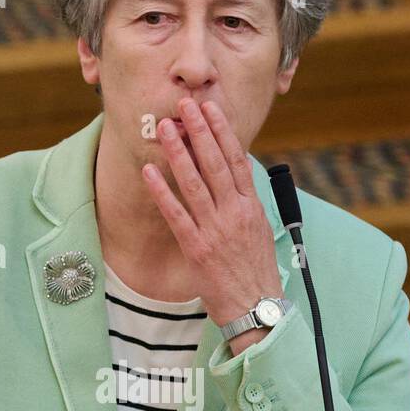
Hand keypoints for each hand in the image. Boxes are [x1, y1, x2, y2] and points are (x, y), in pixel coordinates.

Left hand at [142, 98, 282, 328]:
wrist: (256, 306)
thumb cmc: (256, 270)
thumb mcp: (260, 230)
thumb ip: (247, 199)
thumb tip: (239, 170)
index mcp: (251, 207)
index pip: (236, 160)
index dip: (222, 131)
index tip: (211, 108)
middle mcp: (234, 214)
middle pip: (215, 164)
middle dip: (200, 131)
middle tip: (185, 105)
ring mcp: (215, 231)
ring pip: (195, 184)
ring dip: (179, 153)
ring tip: (167, 129)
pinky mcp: (197, 249)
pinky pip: (176, 216)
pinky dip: (162, 193)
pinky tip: (149, 173)